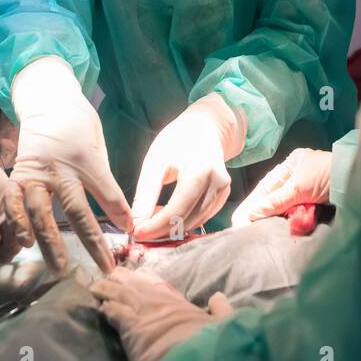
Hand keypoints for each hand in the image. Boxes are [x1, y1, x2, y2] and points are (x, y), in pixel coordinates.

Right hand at [6, 57, 132, 274]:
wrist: (47, 102)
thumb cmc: (78, 128)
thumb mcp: (98, 150)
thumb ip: (105, 183)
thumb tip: (123, 219)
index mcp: (85, 157)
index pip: (106, 190)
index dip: (119, 213)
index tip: (131, 234)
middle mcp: (58, 167)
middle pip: (74, 207)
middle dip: (90, 240)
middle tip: (102, 267)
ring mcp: (34, 173)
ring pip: (40, 211)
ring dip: (50, 242)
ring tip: (59, 268)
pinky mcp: (16, 177)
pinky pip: (13, 205)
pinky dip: (16, 226)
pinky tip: (21, 246)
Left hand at [90, 267, 233, 360]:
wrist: (199, 357)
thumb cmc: (211, 342)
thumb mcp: (222, 324)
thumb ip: (220, 309)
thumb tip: (219, 297)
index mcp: (177, 302)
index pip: (156, 284)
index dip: (144, 278)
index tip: (137, 274)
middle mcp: (158, 302)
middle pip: (134, 285)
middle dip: (120, 279)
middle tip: (110, 274)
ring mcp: (143, 311)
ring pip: (119, 294)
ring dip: (106, 290)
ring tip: (95, 287)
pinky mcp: (130, 326)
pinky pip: (113, 312)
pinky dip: (105, 309)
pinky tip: (99, 307)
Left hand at [130, 94, 245, 240]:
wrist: (205, 127)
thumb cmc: (176, 141)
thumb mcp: (155, 160)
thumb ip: (146, 193)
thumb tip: (135, 224)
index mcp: (200, 170)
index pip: (178, 209)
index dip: (156, 226)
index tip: (136, 233)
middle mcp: (218, 182)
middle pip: (188, 219)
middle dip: (162, 230)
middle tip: (140, 230)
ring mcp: (224, 190)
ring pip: (196, 222)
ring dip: (171, 227)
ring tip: (150, 219)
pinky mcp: (224, 196)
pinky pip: (202, 217)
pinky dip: (183, 221)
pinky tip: (166, 214)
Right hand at [231, 147, 331, 227]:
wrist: (358, 180)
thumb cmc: (328, 176)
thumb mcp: (297, 188)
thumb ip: (274, 202)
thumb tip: (251, 215)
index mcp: (291, 165)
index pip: (266, 187)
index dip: (252, 204)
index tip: (239, 221)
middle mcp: (298, 176)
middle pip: (274, 198)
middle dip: (262, 213)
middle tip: (245, 229)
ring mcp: (308, 190)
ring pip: (285, 208)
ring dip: (276, 218)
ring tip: (258, 230)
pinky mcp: (318, 202)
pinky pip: (299, 213)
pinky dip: (292, 220)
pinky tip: (281, 227)